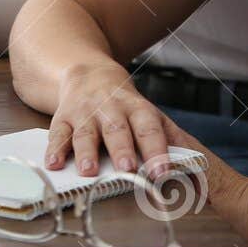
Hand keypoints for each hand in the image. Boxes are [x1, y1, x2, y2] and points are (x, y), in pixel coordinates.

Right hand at [43, 61, 176, 177]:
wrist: (88, 74)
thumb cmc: (124, 103)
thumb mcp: (147, 112)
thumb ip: (168, 136)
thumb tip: (194, 163)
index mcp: (136, 108)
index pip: (150, 128)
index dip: (156, 149)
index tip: (162, 170)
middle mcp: (110, 109)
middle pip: (117, 130)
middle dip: (122, 149)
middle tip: (127, 169)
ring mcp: (84, 113)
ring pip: (85, 132)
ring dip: (87, 152)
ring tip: (89, 171)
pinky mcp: (63, 117)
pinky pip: (57, 133)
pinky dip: (54, 149)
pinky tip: (53, 164)